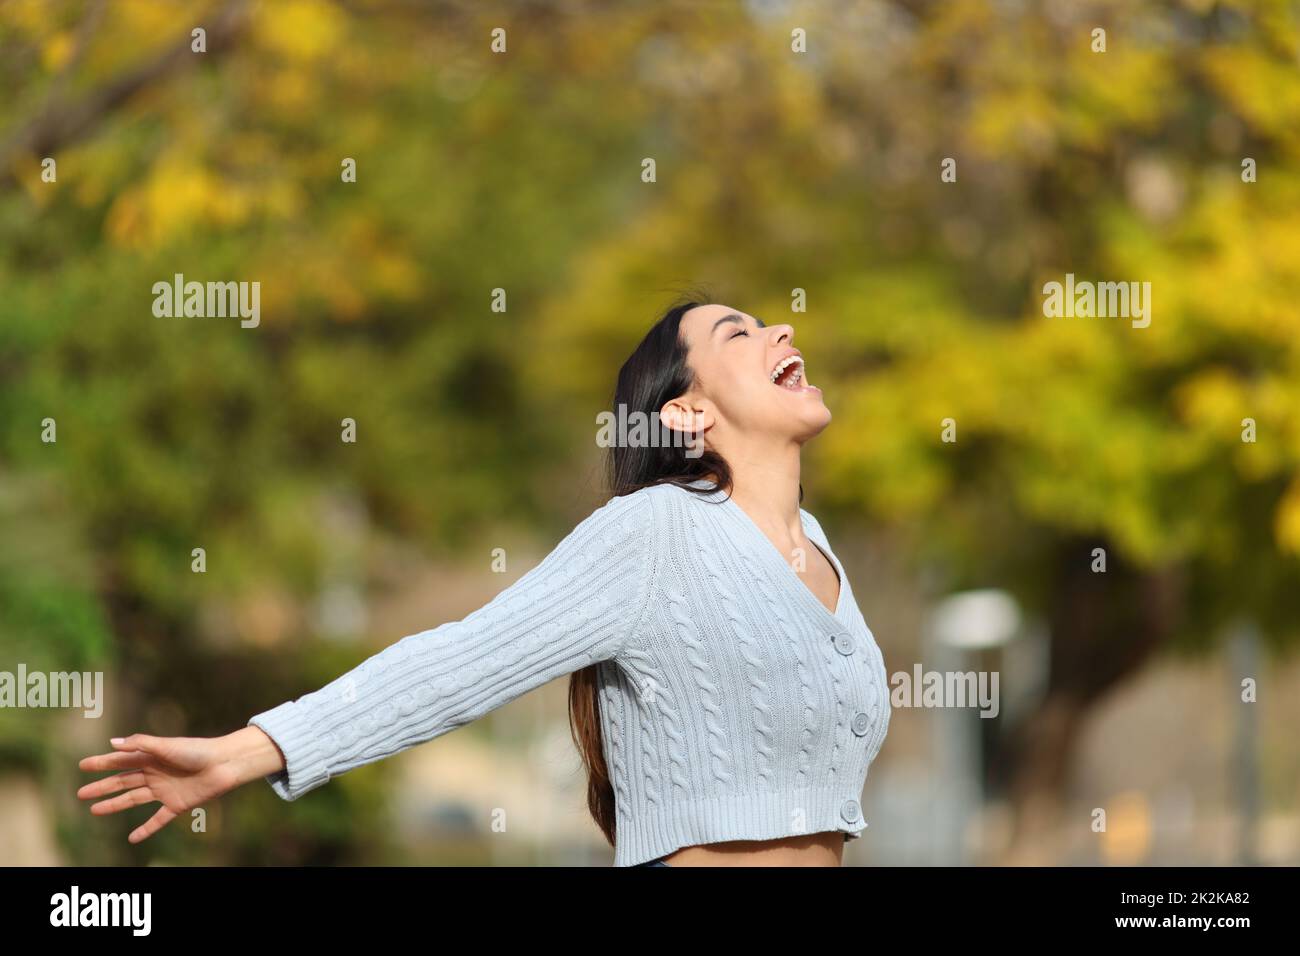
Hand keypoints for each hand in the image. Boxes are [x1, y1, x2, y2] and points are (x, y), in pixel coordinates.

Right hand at [77, 733, 243, 843]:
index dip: (102, 763)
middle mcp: (155, 774)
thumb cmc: (197, 750)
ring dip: (114, 805)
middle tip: (80, 794)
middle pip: (123, 782)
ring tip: (94, 811)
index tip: (82, 765)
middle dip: (102, 787)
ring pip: (133, 799)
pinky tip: (132, 838)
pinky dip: (145, 829)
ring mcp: (165, 790)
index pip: (121, 761)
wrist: (225, 764)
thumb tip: (112, 743)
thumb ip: (141, 744)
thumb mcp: (167, 746)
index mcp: (152, 757)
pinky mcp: (177, 805)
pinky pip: (158, 820)